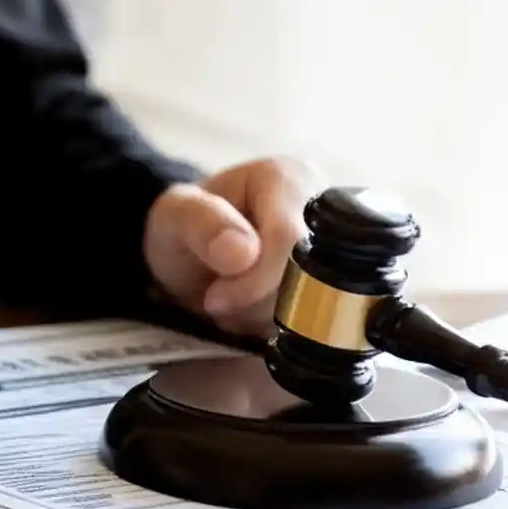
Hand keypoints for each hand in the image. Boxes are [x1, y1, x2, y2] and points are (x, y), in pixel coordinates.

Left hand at [143, 157, 322, 336]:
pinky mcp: (332, 288)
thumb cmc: (184, 225)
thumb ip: (201, 224)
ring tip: (230, 298)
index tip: (213, 298)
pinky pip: (311, 325)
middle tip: (217, 297)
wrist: (190, 255)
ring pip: (313, 310)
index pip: (291, 240)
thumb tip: (243, 252)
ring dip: (260, 318)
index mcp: (290, 180)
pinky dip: (270, 328)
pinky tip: (249, 311)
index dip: (254, 280)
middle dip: (255, 302)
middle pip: (309, 279)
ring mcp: (334, 253)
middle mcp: (324, 213)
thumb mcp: (174, 216)